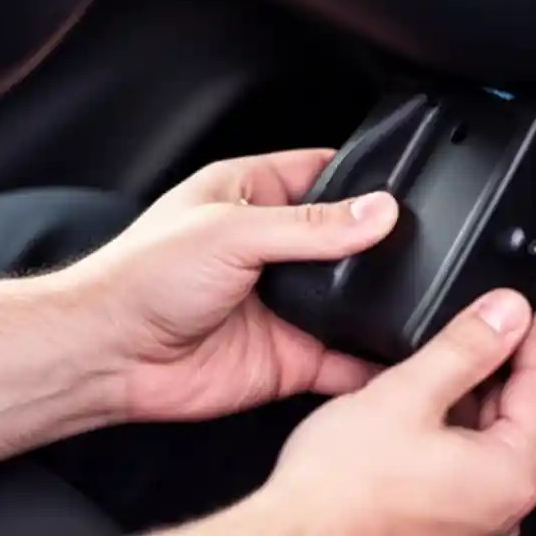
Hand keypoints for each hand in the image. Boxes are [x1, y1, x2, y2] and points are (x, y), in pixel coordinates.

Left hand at [65, 149, 398, 422]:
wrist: (108, 355)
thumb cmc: (141, 277)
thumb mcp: (231, 231)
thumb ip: (311, 227)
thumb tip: (377, 211)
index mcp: (251, 196)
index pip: (323, 173)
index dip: (364, 177)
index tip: (408, 185)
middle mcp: (272, 248)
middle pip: (346, 241)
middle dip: (381, 247)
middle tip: (427, 249)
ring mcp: (283, 304)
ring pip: (351, 302)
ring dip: (381, 305)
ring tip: (426, 300)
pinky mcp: (288, 356)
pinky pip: (342, 360)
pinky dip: (370, 363)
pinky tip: (398, 356)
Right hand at [241, 290, 535, 535]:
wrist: (295, 533)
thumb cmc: (341, 487)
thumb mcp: (407, 394)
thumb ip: (465, 348)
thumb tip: (508, 313)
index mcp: (509, 475)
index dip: (534, 334)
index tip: (530, 303)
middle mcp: (502, 506)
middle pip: (517, 414)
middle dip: (500, 362)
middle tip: (485, 316)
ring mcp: (473, 520)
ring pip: (486, 438)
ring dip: (470, 395)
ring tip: (444, 354)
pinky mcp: (443, 523)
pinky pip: (463, 463)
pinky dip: (451, 428)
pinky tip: (423, 404)